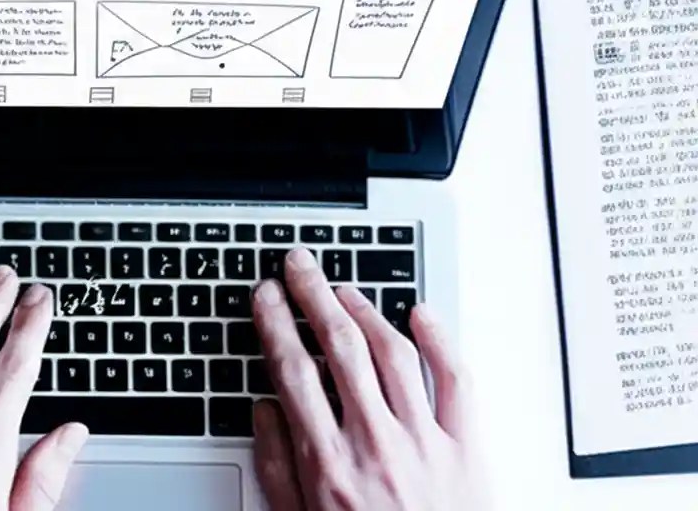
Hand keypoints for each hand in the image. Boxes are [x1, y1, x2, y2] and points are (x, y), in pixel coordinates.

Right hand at [251, 248, 486, 510]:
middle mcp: (377, 445)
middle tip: (299, 264)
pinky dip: (439, 339)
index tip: (265, 296)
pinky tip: (420, 313)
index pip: (293, 373)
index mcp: (330, 466)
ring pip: (392, 353)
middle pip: (339, 348)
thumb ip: (280, 468)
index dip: (275, 325)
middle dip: (314, 296)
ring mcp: (426, 442)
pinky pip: (456, 378)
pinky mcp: (468, 448)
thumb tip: (266, 411)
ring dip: (364, 310)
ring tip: (344, 287)